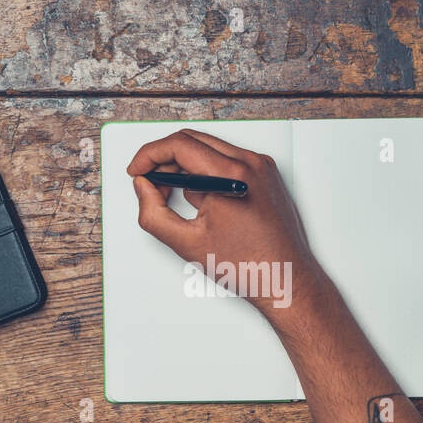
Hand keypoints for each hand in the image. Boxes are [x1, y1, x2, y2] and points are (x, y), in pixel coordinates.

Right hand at [127, 129, 325, 322]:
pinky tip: (206, 205)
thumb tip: (143, 187)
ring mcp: (262, 168)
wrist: (286, 280)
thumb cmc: (250, 266)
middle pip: (193, 142)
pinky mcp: (266, 176)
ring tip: (184, 204)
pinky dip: (209, 176)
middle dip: (166, 161)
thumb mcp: (188, 243)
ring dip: (187, 170)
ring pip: (209, 151)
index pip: (179, 144)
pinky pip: (227, 162)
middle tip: (152, 186)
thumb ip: (154, 213)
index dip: (149, 155)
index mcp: (233, 174)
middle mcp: (251, 164)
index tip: (136, 170)